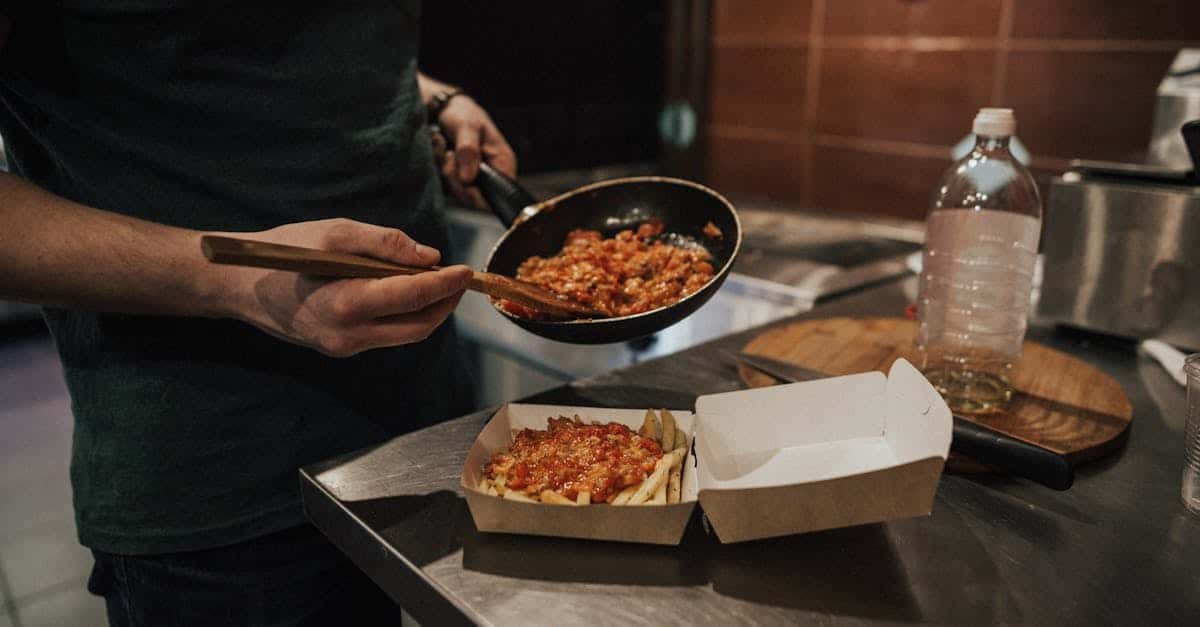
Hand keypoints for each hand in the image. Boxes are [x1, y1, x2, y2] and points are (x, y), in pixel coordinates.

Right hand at [217, 219, 471, 356]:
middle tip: (459, 277)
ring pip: (406, 334)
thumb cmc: (285, 253)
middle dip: (446, 302)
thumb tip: (429, 257)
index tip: (467, 270)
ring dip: (430, 310)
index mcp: (345, 304)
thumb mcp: (334, 233)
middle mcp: (348, 336)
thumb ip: (385, 243)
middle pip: (419, 326)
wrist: (241, 287)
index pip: (413, 297)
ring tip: (440, 282)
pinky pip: (387, 334)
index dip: (446, 284)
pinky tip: (409, 292)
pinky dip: (407, 315)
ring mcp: (345, 348)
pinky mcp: (342, 349)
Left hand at [432, 95, 516, 209]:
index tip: (463, 180)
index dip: (479, 195)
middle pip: (474, 198)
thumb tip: (468, 179)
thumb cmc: (463, 113)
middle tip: (450, 154)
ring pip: (457, 191)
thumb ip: (468, 150)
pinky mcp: (456, 177)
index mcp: (503, 163)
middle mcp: (490, 174)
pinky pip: (444, 183)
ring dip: (444, 169)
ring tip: (444, 145)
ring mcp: (472, 178)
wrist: (444, 107)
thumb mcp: (467, 126)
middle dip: (456, 178)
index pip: (499, 194)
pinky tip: (439, 148)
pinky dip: (437, 166)